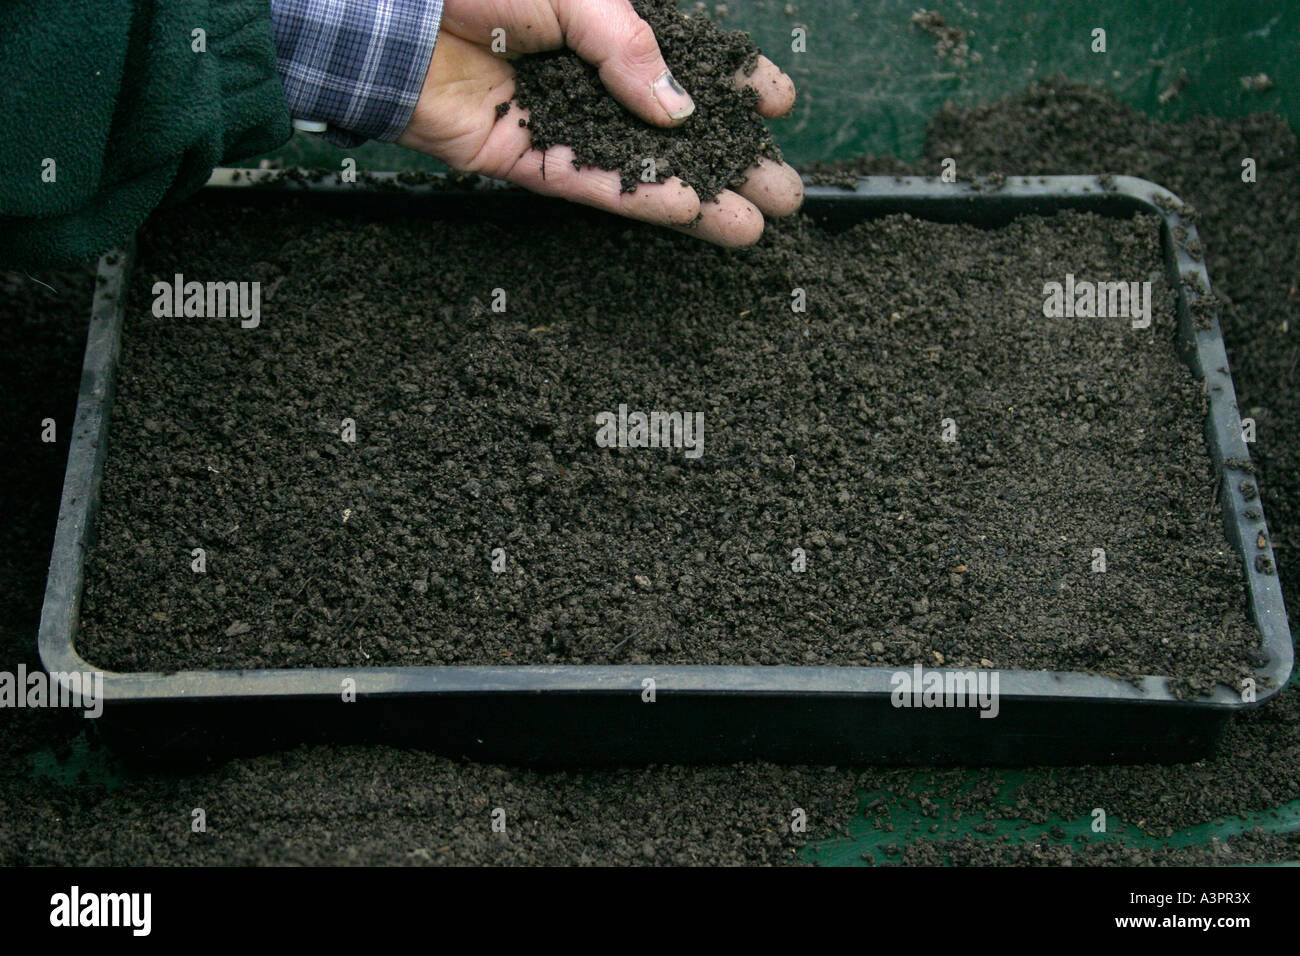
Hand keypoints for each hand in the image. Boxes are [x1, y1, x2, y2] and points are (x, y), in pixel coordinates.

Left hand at [396, 0, 802, 245]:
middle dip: (732, 156)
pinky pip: (594, 182)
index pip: (683, 58)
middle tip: (782, 189)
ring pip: (643, 165)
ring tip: (753, 221)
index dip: (732, 83)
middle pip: (674, 126)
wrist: (389, 9)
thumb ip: (633, 49)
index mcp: (603, 21)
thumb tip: (681, 109)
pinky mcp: (524, 155)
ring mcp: (560, 118)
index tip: (777, 105)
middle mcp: (587, 75)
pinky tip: (691, 213)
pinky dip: (642, 198)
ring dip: (700, 193)